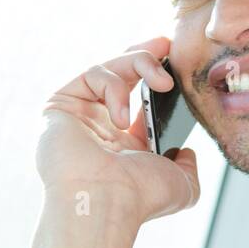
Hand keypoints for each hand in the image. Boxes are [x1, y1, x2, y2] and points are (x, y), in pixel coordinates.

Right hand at [34, 36, 198, 224]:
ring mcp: (79, 115)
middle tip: (166, 45)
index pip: (140, 97)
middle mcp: (100, 127)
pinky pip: (91, 76)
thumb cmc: (140, 198)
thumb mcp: (182, 185)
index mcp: (125, 143)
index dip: (156, 74)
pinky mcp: (60, 105)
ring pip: (108, 68)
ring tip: (162, 83)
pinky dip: (114, 88)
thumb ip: (188, 166)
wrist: (107, 201)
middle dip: (145, 55)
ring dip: (139, 65)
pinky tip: (121, 118)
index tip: (175, 60)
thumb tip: (185, 152)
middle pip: (121, 74)